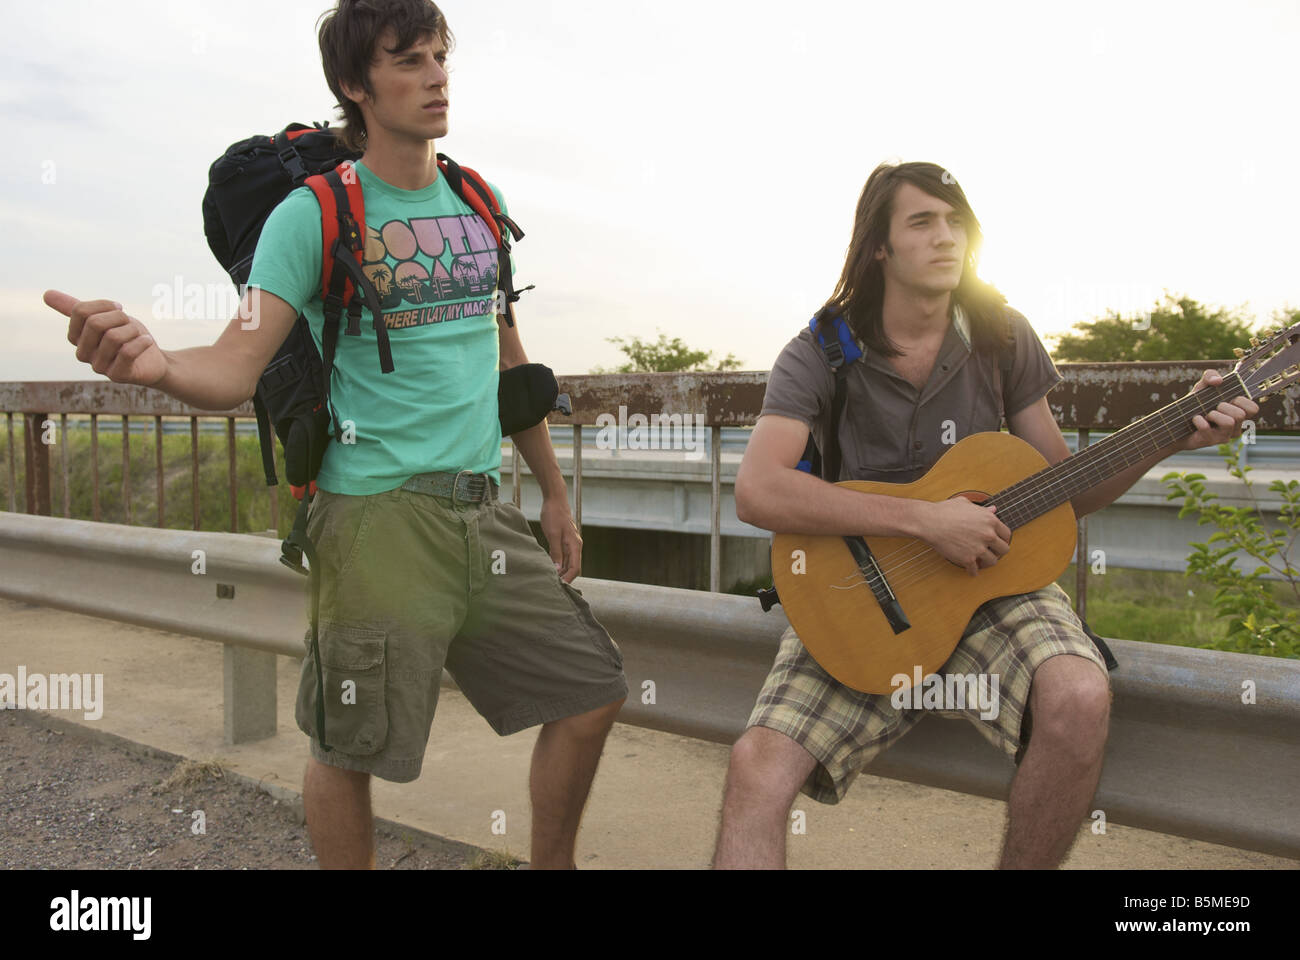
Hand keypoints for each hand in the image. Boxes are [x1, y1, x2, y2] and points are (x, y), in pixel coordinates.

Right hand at [44, 290, 167, 387]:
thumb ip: (76, 308)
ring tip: (139, 334)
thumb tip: (45, 294)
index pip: (80, 311)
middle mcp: (83, 354)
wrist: (153, 362)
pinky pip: (127, 353)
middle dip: (119, 318)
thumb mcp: (104, 318)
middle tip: (130, 323)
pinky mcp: (117, 376)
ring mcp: (99, 367)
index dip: (104, 305)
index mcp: (77, 338)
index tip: (119, 308)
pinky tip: (147, 340)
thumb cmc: (127, 337)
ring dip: (132, 330)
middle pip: (95, 323)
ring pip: (113, 337)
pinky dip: (140, 342)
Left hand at [539, 496, 581, 582]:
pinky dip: (558, 564)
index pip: (576, 568)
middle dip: (565, 577)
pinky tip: (550, 568)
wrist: (555, 500)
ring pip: (568, 563)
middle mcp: (575, 546)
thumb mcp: (553, 534)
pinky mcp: (564, 541)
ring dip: (561, 572)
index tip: (560, 586)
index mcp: (575, 545)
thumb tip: (558, 569)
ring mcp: (570, 544)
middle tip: (553, 586)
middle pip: (573, 567)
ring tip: (550, 579)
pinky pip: (563, 557)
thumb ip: (556, 552)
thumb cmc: (554, 515)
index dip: (569, 579)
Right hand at [921, 497, 1010, 577]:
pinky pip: (975, 570)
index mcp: (990, 520)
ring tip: (982, 561)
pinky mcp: (968, 559)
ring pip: (993, 561)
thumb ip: (982, 509)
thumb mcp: (966, 504)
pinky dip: (973, 571)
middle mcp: (988, 535)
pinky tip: (971, 570)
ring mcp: (979, 548)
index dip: (1003, 538)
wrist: (929, 522)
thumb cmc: (945, 511)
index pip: (1006, 533)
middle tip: (993, 552)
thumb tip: (993, 509)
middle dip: (998, 551)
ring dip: (987, 562)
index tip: (998, 541)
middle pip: (1004, 549)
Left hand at [1183, 370, 1258, 450]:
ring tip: (1206, 414)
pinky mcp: (1209, 441)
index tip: (1229, 398)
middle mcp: (1234, 427)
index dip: (1242, 400)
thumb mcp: (1202, 386)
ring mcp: (1223, 436)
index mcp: (1239, 414)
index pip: (1253, 408)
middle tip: (1214, 407)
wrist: (1175, 423)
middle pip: (1241, 415)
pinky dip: (1198, 420)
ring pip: (1229, 422)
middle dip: (1224, 406)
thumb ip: (1211, 375)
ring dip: (1213, 414)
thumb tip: (1218, 380)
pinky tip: (1195, 419)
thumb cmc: (1195, 404)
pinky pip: (1207, 428)